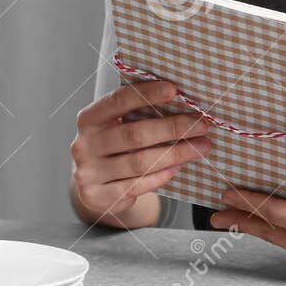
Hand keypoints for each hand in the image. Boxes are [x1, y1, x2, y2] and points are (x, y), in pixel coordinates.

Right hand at [71, 81, 210, 224]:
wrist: (93, 186)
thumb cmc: (114, 148)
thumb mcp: (116, 127)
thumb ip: (137, 115)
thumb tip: (182, 102)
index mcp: (89, 119)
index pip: (118, 101)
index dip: (146, 94)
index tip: (174, 89)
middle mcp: (84, 144)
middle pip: (135, 134)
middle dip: (172, 128)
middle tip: (201, 126)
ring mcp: (88, 173)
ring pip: (139, 162)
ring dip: (175, 154)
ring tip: (200, 148)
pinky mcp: (97, 196)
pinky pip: (135, 185)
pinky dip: (159, 176)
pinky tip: (177, 168)